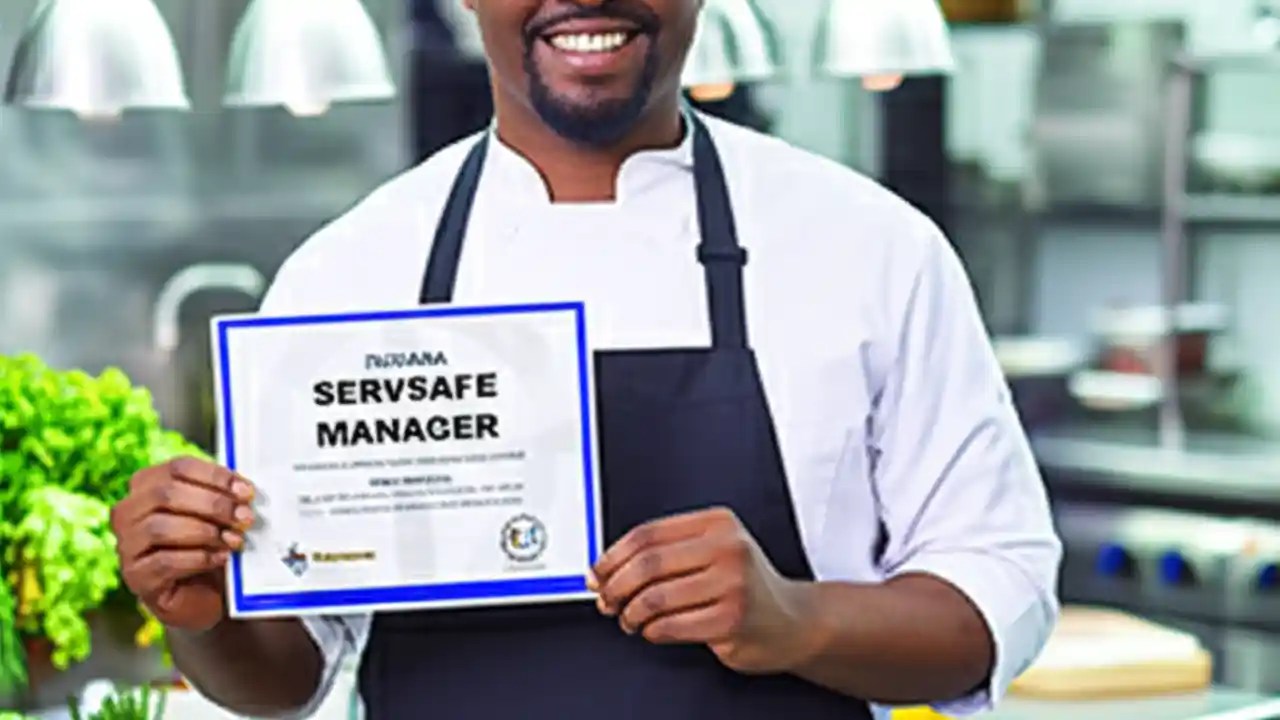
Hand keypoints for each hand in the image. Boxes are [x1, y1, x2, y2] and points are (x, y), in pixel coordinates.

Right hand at [110, 457, 254, 632]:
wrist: (199, 594)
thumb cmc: (207, 545)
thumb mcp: (214, 514)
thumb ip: (222, 495)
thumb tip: (244, 488)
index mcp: (147, 485)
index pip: (178, 467)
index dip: (215, 476)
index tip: (246, 491)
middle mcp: (128, 512)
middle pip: (166, 494)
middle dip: (213, 504)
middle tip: (245, 516)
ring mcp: (127, 545)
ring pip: (160, 527)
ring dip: (205, 532)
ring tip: (235, 540)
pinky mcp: (136, 576)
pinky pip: (164, 562)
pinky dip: (198, 558)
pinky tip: (220, 558)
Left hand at [591, 507, 819, 673]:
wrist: (792, 621)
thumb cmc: (745, 586)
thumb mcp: (712, 551)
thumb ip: (666, 552)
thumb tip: (606, 568)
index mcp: (718, 523)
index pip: (648, 533)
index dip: (613, 556)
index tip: (598, 572)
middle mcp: (728, 548)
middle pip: (647, 564)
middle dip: (616, 586)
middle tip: (607, 600)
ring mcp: (732, 584)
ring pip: (654, 598)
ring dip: (631, 614)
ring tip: (630, 619)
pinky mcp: (731, 620)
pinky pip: (670, 626)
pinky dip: (652, 631)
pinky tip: (654, 630)